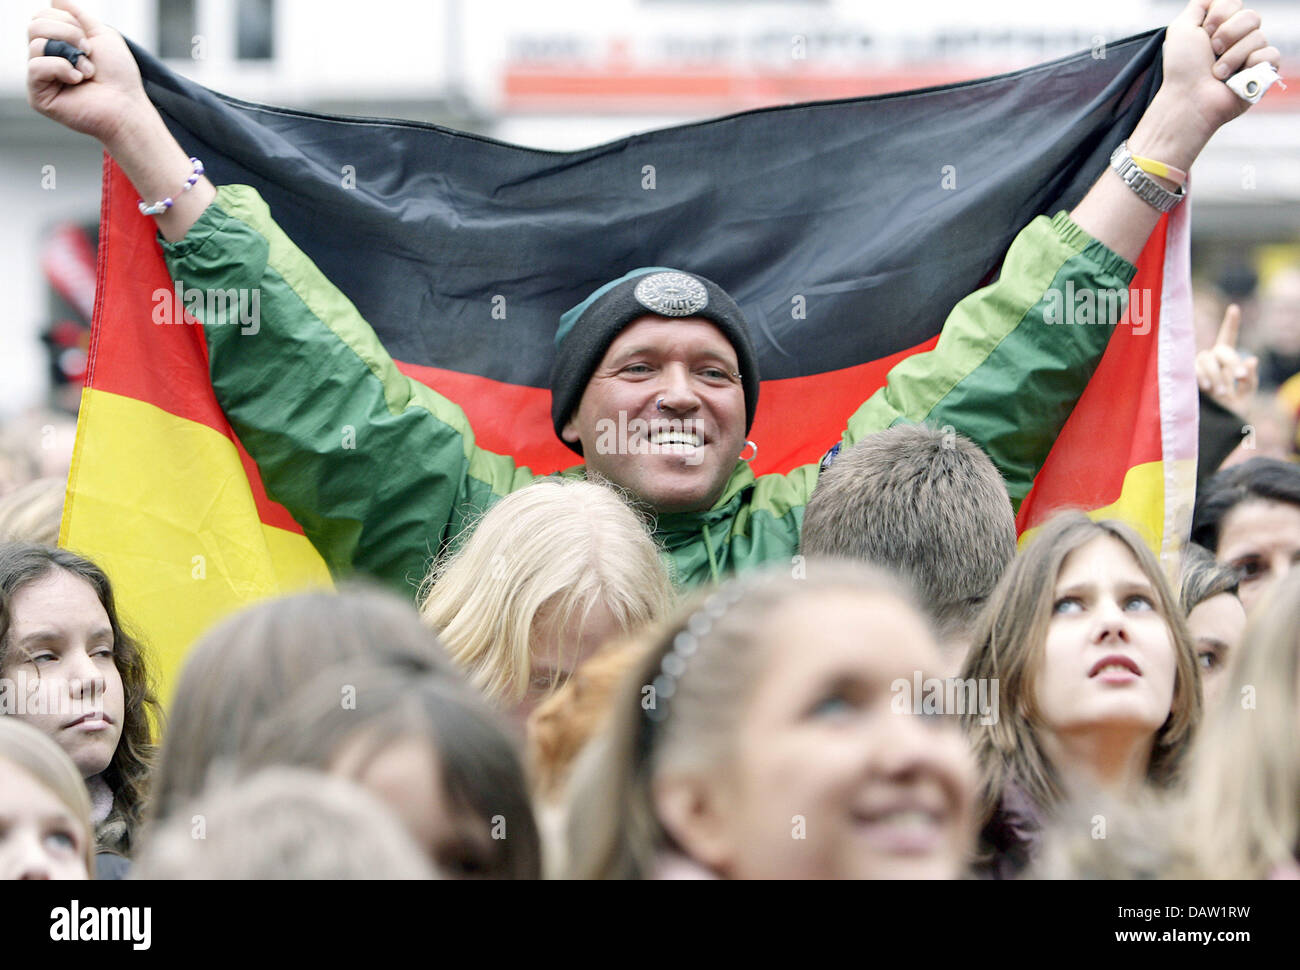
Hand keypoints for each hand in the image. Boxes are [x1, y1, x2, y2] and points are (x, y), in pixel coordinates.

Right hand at [27, 0, 149, 147]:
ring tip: (88, 71)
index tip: (89, 41)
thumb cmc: (118, 75)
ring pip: (35, 44)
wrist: (127, 104)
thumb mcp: (101, 34)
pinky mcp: (38, 96)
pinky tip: (77, 80)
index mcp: (56, 44)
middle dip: (68, 34)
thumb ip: (77, 15)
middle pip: (34, 25)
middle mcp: (44, 59)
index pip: (41, 16)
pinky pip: (35, 67)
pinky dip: (60, 69)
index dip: (67, 21)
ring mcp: (40, 78)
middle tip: (88, 52)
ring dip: (69, 54)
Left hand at [1157, 0, 1280, 149]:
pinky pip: (1271, 55)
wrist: (1189, 98)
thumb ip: (1199, 6)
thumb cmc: (1183, 68)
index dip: (1220, 16)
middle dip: (1228, 34)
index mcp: (1222, 27)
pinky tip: (1236, 78)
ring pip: (1259, 37)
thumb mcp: (1182, 28)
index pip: (1236, 3)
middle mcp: (1238, 39)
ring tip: (1217, 73)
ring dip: (1232, 56)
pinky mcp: (1262, 73)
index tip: (1204, 33)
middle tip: (1212, 51)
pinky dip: (1250, 66)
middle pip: (1251, 16)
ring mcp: (1251, 55)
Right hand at [1196, 303, 1258, 414]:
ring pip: (1206, 360)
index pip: (1228, 338)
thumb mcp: (1247, 396)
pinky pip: (1193, 370)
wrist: (1214, 429)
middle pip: (1221, 350)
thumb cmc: (1231, 412)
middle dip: (1232, 362)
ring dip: (1216, 374)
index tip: (1234, 308)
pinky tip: (1205, 387)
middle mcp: (1209, 360)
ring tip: (1221, 392)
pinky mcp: (1185, 378)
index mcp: (1225, 361)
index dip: (1230, 323)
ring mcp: (1196, 368)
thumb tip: (1251, 359)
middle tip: (1240, 376)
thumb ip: (1251, 379)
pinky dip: (1202, 377)